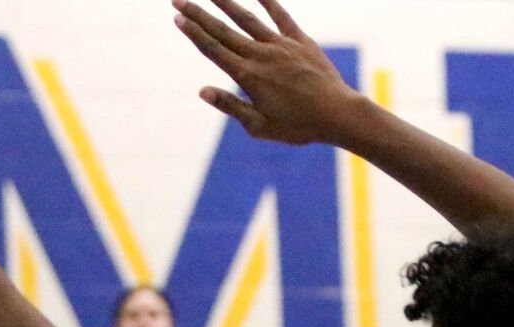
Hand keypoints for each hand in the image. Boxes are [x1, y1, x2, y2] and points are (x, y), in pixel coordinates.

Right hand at [172, 0, 363, 146]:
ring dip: (226, 3)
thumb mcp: (260, 126)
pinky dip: (269, 1)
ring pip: (247, 19)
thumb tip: (203, 91)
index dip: (193, 33)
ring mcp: (280, 45)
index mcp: (248, 77)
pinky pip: (282, 16)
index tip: (178, 18)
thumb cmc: (298, 127)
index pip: (213, 50)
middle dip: (198, 15)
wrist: (336, 114)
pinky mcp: (300, 41)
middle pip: (223, 31)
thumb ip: (231, 105)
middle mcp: (260, 55)